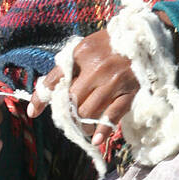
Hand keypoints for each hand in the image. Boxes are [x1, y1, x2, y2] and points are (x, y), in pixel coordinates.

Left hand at [27, 29, 139, 147]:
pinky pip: (112, 116)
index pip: (55, 79)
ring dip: (80, 124)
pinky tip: (95, 140)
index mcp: (82, 53)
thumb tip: (48, 91)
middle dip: (65, 113)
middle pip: (71, 100)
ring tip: (81, 127)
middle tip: (66, 119)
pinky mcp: (130, 92)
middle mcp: (97, 68)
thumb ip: (69, 66)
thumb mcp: (86, 47)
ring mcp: (114, 81)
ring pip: (87, 112)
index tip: (32, 113)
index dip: (40, 98)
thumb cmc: (111, 44)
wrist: (145, 38)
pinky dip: (102, 130)